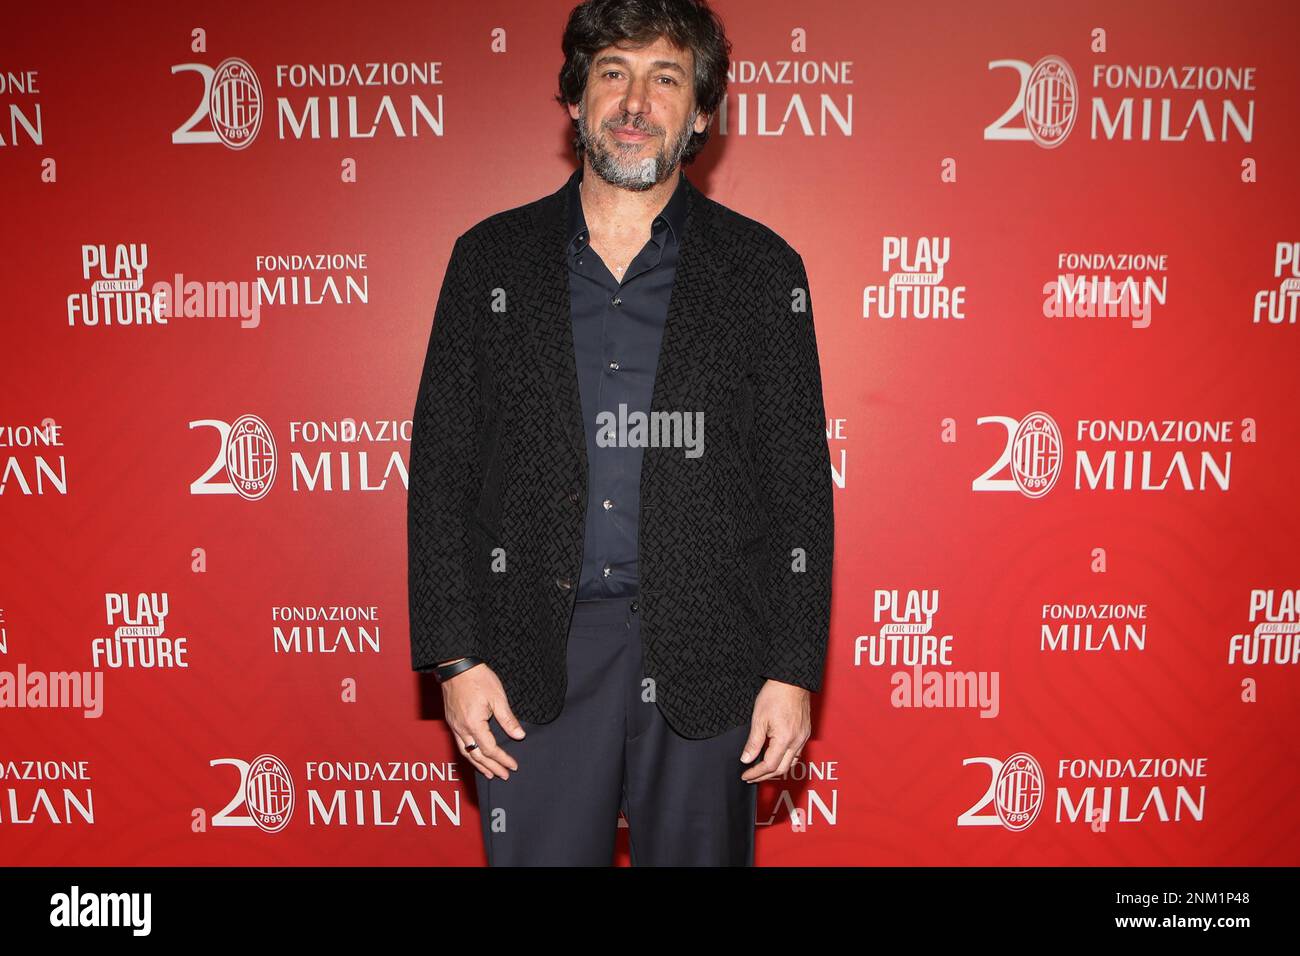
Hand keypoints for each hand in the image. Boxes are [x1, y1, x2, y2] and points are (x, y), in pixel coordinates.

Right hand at [441, 662, 525, 779]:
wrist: (456, 665)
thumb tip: (519, 736)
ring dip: (478, 764)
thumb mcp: (498, 697)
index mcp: (473, 724)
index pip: (490, 749)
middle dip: (491, 767)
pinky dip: (469, 753)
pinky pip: (460, 743)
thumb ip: (508, 719)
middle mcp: (461, 728)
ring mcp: (454, 725)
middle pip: (476, 755)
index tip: (513, 766)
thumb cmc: (478, 678)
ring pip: (466, 751)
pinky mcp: (451, 720)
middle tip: (503, 776)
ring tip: (489, 773)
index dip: (502, 759)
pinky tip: (474, 755)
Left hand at [739, 679, 810, 782]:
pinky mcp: (805, 732)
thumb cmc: (775, 695)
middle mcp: (797, 741)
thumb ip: (753, 742)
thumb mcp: (759, 718)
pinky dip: (785, 760)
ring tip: (762, 771)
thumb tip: (747, 759)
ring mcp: (803, 737)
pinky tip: (776, 757)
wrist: (792, 680)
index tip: (746, 775)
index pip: (769, 765)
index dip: (756, 773)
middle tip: (751, 777)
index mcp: (785, 739)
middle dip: (764, 776)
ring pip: (791, 763)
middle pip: (781, 769)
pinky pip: (797, 753)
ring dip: (776, 770)